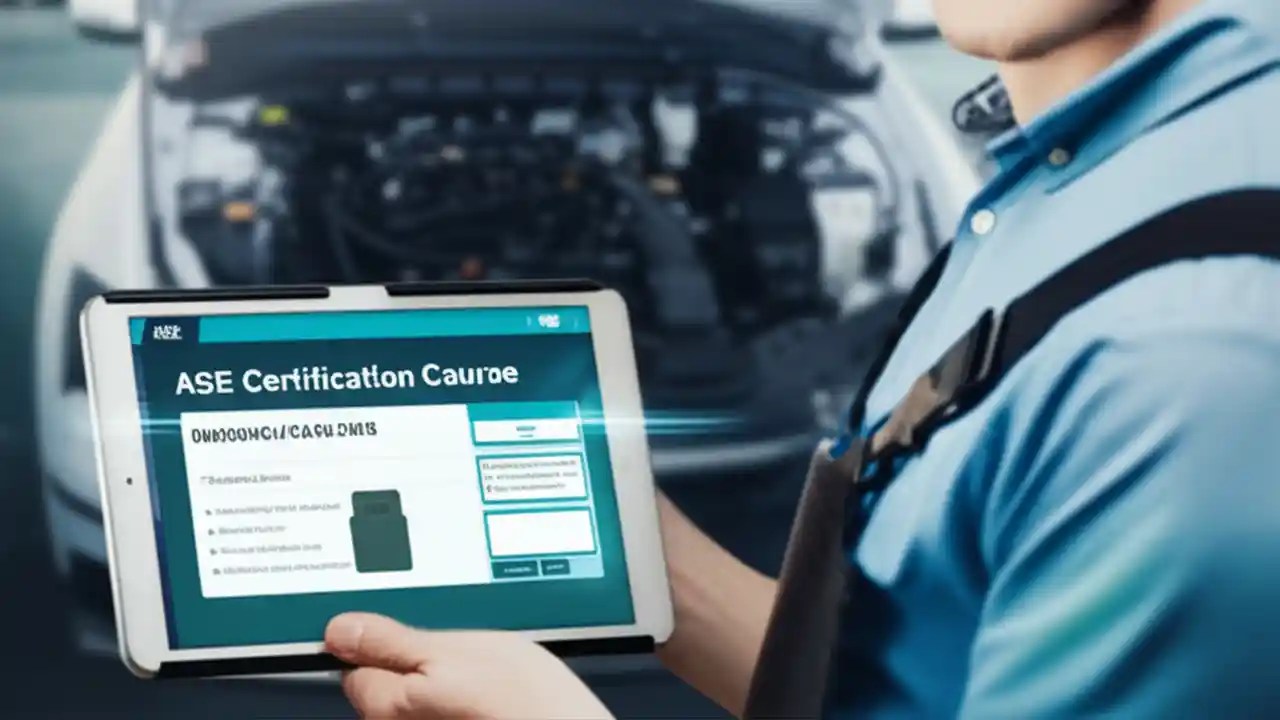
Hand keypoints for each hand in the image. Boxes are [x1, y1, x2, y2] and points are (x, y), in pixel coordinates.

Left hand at [326, 612, 613, 719]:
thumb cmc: (522, 701)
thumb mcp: (454, 650)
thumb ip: (389, 640)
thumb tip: (340, 630)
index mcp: (383, 704)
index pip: (356, 663)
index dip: (386, 643)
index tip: (413, 636)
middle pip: (386, 688)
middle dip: (415, 667)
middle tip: (459, 656)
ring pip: (417, 702)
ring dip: (440, 686)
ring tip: (481, 677)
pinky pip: (443, 713)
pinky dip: (459, 704)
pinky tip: (489, 698)